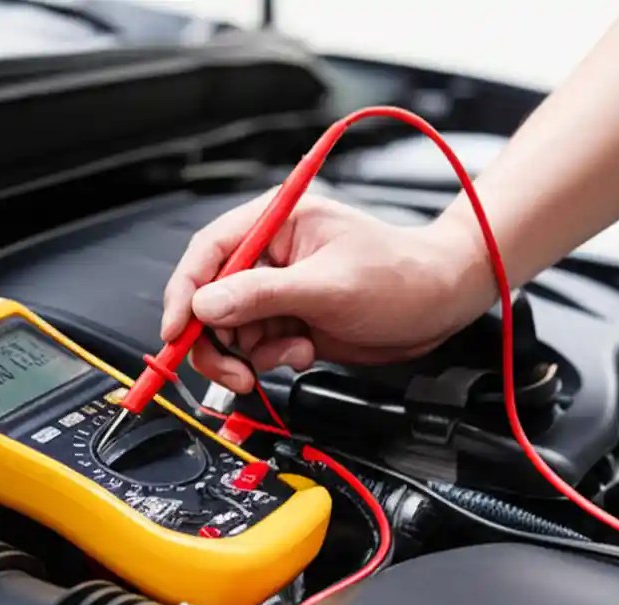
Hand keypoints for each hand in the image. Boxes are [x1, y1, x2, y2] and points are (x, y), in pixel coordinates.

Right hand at [161, 191, 494, 393]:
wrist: (442, 304)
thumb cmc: (401, 276)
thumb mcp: (328, 286)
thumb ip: (262, 296)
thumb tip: (206, 306)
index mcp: (276, 222)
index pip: (209, 252)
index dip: (185, 291)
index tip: (176, 329)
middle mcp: (270, 255)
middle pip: (210, 298)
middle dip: (215, 337)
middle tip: (232, 368)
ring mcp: (279, 290)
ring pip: (230, 329)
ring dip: (249, 352)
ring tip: (288, 353)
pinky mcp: (290, 320)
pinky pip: (256, 346)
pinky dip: (270, 358)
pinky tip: (302, 351)